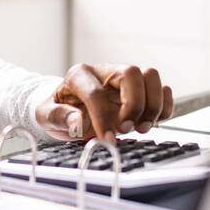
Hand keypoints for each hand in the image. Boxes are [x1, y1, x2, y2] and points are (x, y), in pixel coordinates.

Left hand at [35, 63, 173, 143]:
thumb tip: (77, 122)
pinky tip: (154, 121)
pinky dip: (164, 105)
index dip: (103, 117)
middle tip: (128, 129)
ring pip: (149, 76)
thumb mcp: (45, 115)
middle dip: (134, 105)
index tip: (108, 139)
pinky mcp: (138, 88)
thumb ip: (58, 116)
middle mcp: (104, 71)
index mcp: (78, 75)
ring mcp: (123, 78)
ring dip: (152, 104)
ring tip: (142, 128)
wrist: (65, 108)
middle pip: (131, 73)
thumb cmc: (57, 110)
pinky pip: (160, 88)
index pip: (96, 92)